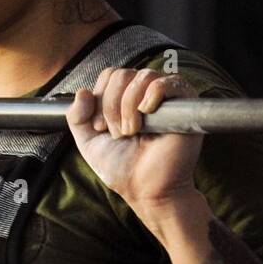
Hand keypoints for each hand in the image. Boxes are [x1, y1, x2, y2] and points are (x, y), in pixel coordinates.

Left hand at [65, 67, 202, 217]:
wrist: (147, 190)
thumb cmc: (122, 167)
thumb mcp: (88, 142)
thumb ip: (76, 117)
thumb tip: (82, 91)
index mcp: (125, 99)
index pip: (110, 75)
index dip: (99, 98)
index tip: (100, 128)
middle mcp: (146, 94)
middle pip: (122, 74)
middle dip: (112, 105)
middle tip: (119, 134)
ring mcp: (167, 99)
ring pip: (142, 77)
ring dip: (129, 106)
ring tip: (132, 131)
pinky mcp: (185, 105)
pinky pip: (168, 82)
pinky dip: (152, 94)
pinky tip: (147, 113)